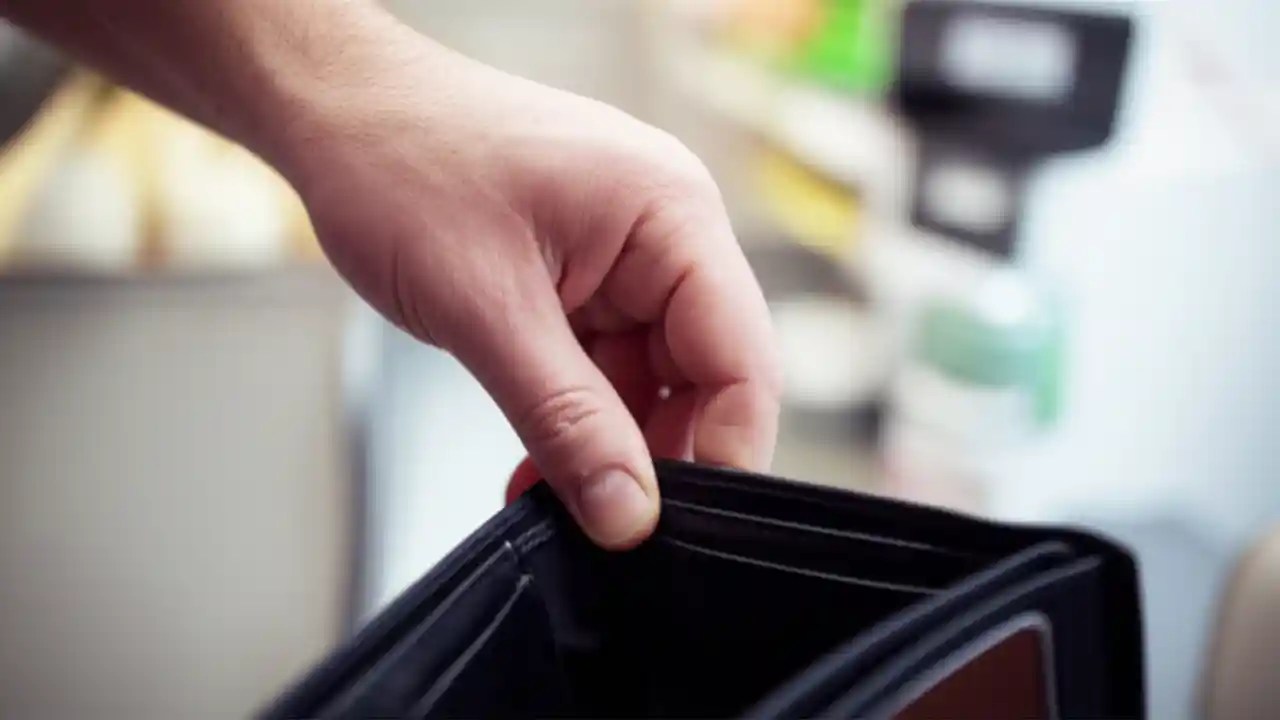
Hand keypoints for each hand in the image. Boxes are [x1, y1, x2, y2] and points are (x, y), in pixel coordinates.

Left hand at [280, 36, 780, 548]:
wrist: (334, 110)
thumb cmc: (399, 161)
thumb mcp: (485, 309)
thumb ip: (565, 420)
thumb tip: (627, 513)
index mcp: (671, 214)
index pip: (742, 359)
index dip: (722, 453)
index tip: (670, 525)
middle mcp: (665, 234)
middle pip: (705, 378)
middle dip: (654, 456)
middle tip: (603, 520)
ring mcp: (625, 257)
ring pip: (651, 384)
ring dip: (604, 444)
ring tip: (551, 495)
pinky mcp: (585, 278)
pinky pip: (603, 368)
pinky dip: (572, 419)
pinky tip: (535, 464)